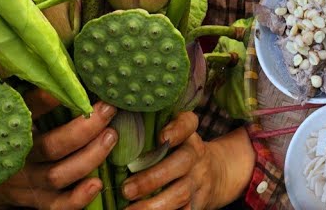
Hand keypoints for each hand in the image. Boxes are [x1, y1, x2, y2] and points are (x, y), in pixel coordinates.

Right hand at [0, 90, 117, 209]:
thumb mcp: (1, 107)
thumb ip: (17, 86)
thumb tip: (37, 54)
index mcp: (8, 128)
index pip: (25, 110)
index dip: (46, 98)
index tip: (73, 85)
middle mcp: (17, 157)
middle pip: (51, 147)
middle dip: (84, 129)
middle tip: (108, 108)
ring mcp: (26, 183)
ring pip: (58, 176)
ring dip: (89, 157)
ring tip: (111, 136)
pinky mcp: (35, 202)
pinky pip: (57, 206)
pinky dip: (77, 198)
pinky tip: (97, 184)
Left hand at [120, 114, 252, 209]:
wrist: (217, 173)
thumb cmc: (179, 151)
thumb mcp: (175, 136)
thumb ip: (152, 128)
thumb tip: (108, 127)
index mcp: (188, 134)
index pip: (188, 123)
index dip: (178, 129)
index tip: (162, 137)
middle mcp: (196, 155)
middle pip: (182, 163)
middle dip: (153, 178)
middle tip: (126, 189)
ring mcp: (198, 180)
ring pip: (181, 193)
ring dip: (154, 205)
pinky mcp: (198, 202)